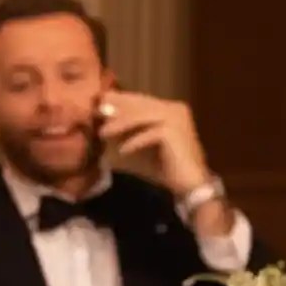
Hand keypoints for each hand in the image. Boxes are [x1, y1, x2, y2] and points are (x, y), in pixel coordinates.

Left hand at [96, 90, 210, 196]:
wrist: (189, 184)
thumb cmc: (163, 167)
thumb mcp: (139, 149)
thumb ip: (124, 137)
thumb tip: (101, 129)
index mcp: (170, 109)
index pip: (141, 100)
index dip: (120, 101)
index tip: (99, 104)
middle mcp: (175, 109)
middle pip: (140, 104)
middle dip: (117, 108)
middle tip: (96, 112)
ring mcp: (176, 119)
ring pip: (141, 116)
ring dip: (120, 124)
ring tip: (102, 134)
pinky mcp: (174, 132)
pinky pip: (149, 134)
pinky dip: (134, 142)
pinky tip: (122, 152)